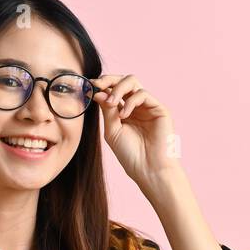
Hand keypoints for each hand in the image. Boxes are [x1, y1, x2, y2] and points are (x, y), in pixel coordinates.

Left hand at [91, 73, 180, 189]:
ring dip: (118, 89)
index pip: (113, 90)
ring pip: (133, 82)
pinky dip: (130, 101)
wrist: (148, 169)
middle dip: (109, 79)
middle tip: (98, 85)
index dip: (102, 84)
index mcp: (125, 111)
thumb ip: (107, 110)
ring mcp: (148, 106)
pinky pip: (142, 94)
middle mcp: (137, 106)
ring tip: (111, 103)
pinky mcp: (159, 109)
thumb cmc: (130, 155)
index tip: (90, 85)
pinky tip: (124, 115)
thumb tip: (98, 91)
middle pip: (124, 81)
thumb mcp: (112, 130)